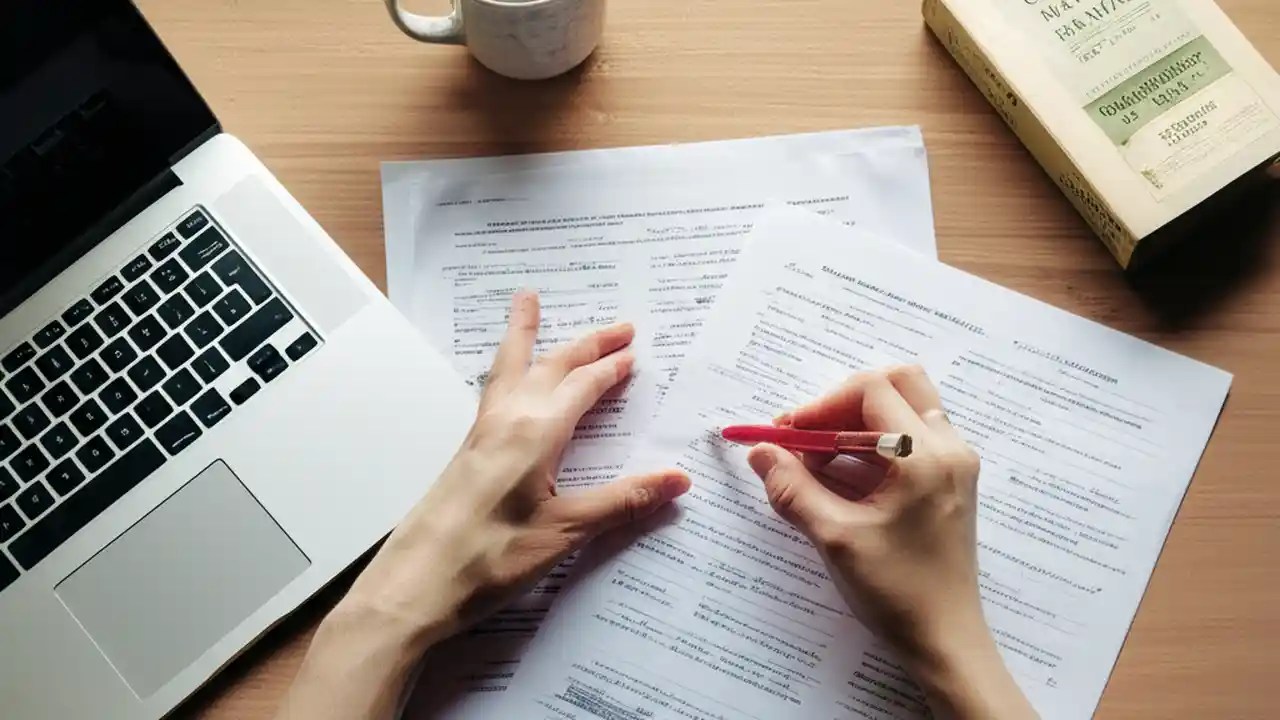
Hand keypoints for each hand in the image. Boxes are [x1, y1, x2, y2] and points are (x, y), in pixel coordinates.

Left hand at [280, 291, 689, 719]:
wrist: (415, 585)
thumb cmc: (488, 558)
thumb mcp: (566, 531)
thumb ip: (623, 502)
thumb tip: (678, 480)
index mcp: (536, 433)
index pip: (582, 387)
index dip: (610, 370)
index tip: (634, 354)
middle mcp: (507, 421)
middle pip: (551, 367)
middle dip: (586, 344)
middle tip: (618, 327)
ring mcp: (481, 433)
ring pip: (511, 368)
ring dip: (529, 336)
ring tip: (528, 303)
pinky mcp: (466, 452)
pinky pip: (493, 391)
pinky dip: (507, 367)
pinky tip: (508, 379)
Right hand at [747, 366, 1034, 719]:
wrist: (945, 640)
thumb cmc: (895, 591)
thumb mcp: (835, 537)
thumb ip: (793, 489)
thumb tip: (760, 451)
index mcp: (926, 456)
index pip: (872, 391)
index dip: (820, 405)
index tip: (786, 435)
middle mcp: (950, 448)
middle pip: (896, 384)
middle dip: (842, 401)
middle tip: (806, 435)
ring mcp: (955, 463)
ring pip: (904, 408)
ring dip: (856, 422)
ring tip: (816, 460)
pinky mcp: (950, 481)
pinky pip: (911, 436)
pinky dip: (873, 442)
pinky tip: (841, 477)